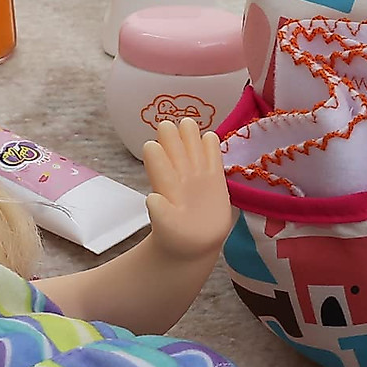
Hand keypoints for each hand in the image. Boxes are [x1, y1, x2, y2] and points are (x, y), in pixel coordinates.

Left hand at [141, 119, 231, 261]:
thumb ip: (161, 215)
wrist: (192, 244)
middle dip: (171, 138)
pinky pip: (213, 159)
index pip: (159, 166)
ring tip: (187, 123)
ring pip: (193, 150)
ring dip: (190, 136)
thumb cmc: (175, 237)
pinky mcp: (215, 180)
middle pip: (175, 152)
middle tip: (166, 125)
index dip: (156, 155)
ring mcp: (198, 177)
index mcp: (166, 187)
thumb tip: (152, 199)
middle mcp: (180, 177)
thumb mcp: (168, 229)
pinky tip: (209, 136)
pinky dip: (212, 148)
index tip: (152, 146)